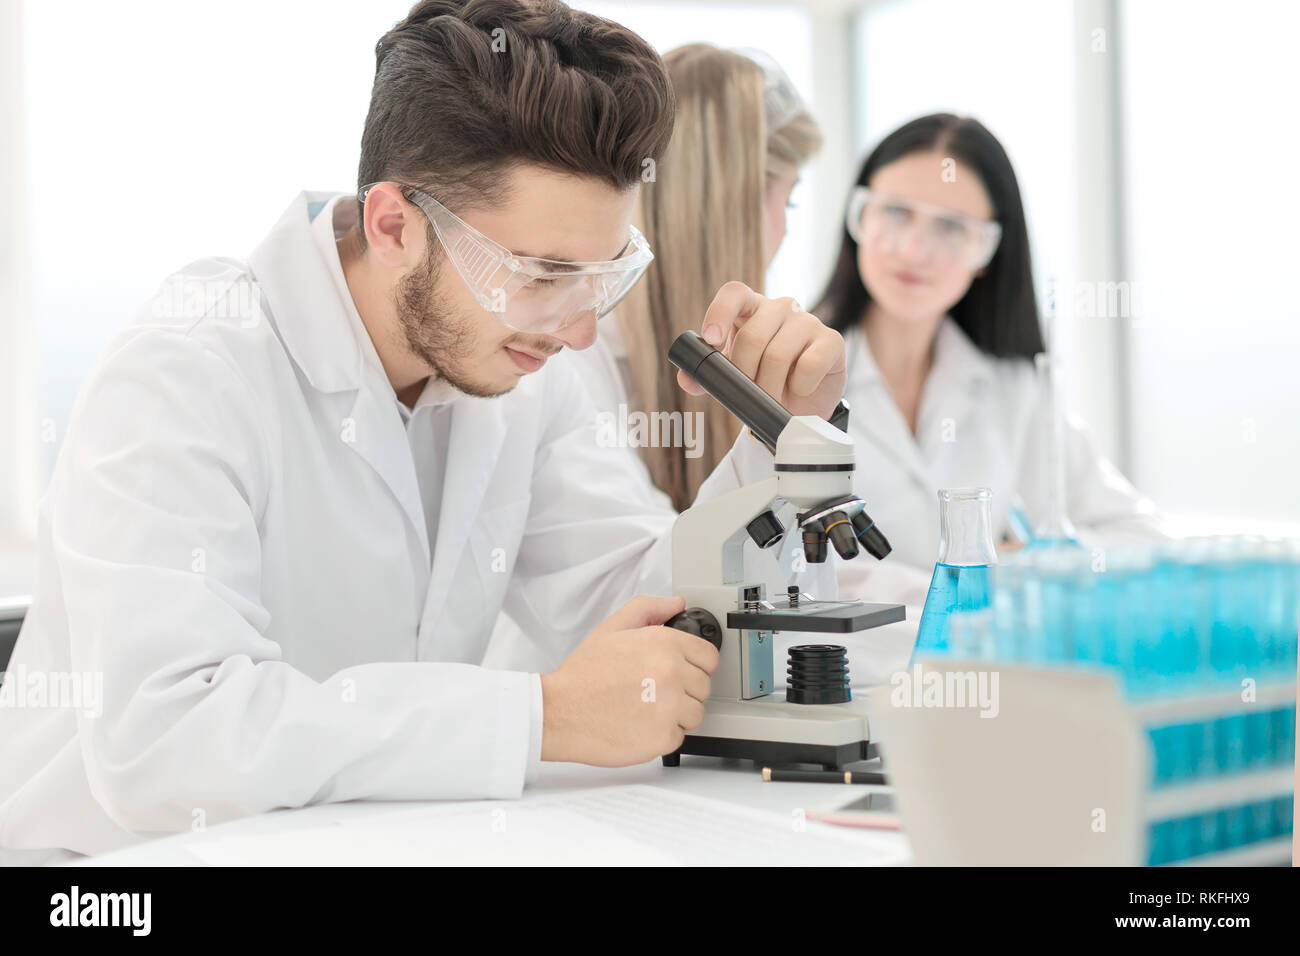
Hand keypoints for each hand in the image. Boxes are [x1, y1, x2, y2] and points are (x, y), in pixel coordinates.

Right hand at [540, 595, 718, 766]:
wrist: (559, 711)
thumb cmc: (582, 675)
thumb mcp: (611, 628)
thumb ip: (647, 609)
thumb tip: (675, 604)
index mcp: (663, 644)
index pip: (709, 657)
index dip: (695, 665)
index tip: (682, 672)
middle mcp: (671, 673)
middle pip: (704, 687)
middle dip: (683, 690)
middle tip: (653, 691)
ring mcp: (669, 707)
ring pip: (695, 714)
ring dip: (676, 715)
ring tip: (646, 708)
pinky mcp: (662, 738)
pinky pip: (678, 737)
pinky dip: (661, 736)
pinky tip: (640, 725)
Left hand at [676, 280, 846, 418]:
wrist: (804, 402)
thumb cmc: (765, 379)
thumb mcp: (733, 377)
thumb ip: (708, 376)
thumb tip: (687, 378)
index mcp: (752, 309)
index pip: (734, 293)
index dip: (719, 313)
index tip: (711, 342)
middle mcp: (780, 308)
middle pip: (752, 335)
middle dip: (744, 373)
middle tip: (748, 390)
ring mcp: (808, 321)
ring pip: (777, 355)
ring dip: (769, 387)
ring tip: (771, 398)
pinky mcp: (832, 341)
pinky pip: (808, 365)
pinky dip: (799, 386)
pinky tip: (799, 389)